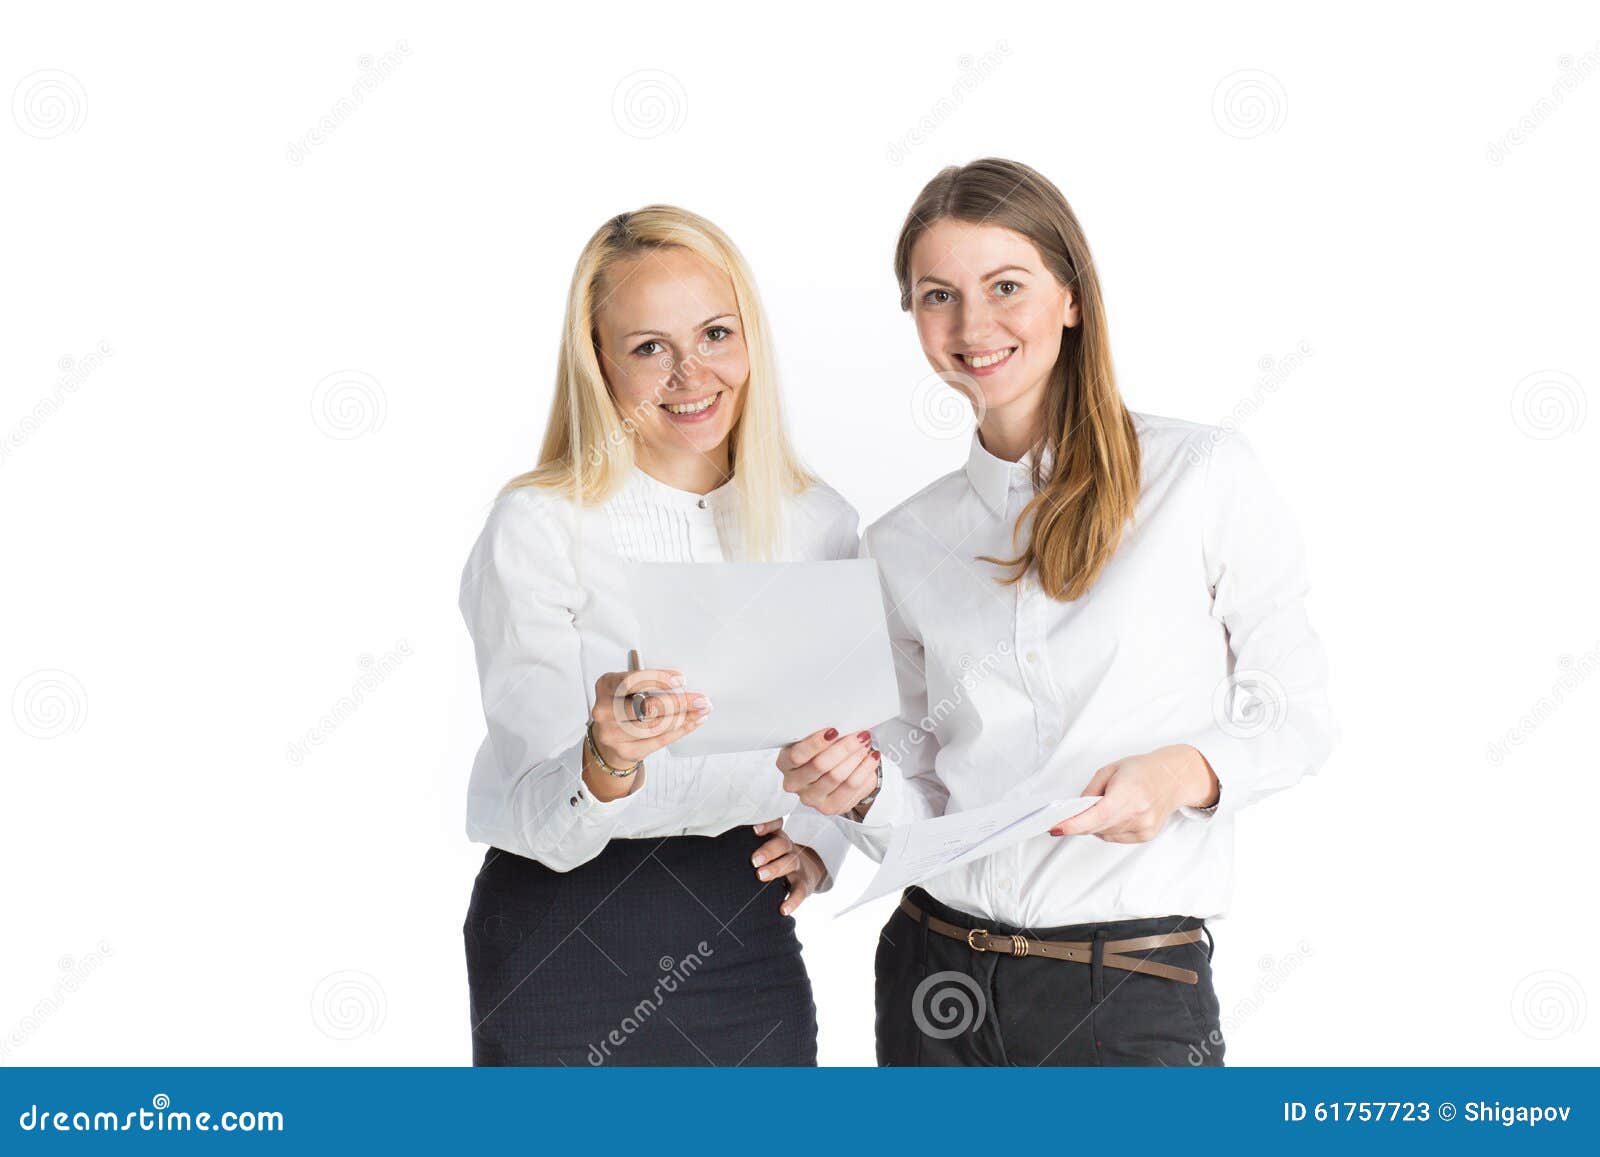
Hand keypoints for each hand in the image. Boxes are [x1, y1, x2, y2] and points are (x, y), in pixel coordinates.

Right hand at [584, 667, 709, 798]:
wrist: (610, 736)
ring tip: (701, 710)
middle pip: (647, 707)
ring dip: (684, 718)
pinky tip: (693, 722)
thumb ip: (650, 683)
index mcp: (606, 685)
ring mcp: (611, 734)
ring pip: (656, 726)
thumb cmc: (625, 705)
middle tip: (701, 699)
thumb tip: (683, 684)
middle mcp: (604, 710)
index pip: (632, 681)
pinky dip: (680, 730)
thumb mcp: (631, 687)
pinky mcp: (624, 751)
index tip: (681, 680)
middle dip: (679, 702)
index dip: (658, 679)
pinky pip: (659, 741)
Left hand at [751, 819, 825, 914]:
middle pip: (782, 844)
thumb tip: (711, 850)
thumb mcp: (767, 849)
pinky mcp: (804, 884)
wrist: (808, 873)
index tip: (754, 830)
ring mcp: (797, 866)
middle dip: (768, 851)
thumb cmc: (775, 860)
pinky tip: (783, 909)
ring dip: (776, 868)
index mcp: (777, 837)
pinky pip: (800, 891)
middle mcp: (788, 849)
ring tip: (761, 876)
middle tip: (754, 860)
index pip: (776, 824)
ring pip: (791, 863)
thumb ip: (747, 847)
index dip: (768, 825)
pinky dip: (793, 900)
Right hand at [776, 727, 879, 815]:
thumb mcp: (816, 741)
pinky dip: (864, 770)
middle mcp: (794, 783)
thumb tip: (841, 722)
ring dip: (856, 757)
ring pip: (837, 776)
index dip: (816, 743)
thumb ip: (822, 735)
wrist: (834, 775)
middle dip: (844, 748)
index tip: (834, 730)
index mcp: (785, 763)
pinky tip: (872, 757)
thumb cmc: (822, 752)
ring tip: (866, 743)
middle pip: (820, 765)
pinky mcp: (829, 807)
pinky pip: (851, 787)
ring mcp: (810, 798)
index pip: (797, 755)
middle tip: (860, 734)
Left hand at [1049, 745, 1218, 842]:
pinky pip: (1115, 838)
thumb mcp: (1110, 770)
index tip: (1056, 828)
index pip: (1097, 815)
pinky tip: (1115, 815)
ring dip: (1094, 825)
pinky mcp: (1146, 835)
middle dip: (1078, 824)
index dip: (1074, 824)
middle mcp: (1138, 813)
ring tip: (1103, 806)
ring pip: (1104, 834)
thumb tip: (1076, 809)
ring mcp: (1144, 827)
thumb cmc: (1142, 770)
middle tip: (1065, 817)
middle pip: (1097, 827)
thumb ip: (1091, 790)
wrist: (1173, 778)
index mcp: (1128, 792)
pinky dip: (1107, 829)